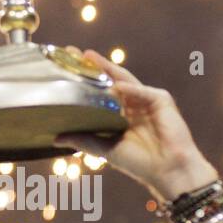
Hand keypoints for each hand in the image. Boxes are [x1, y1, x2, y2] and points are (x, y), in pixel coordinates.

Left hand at [54, 47, 217, 197]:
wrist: (167, 171)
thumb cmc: (139, 163)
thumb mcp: (106, 149)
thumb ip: (84, 140)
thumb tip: (55, 137)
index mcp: (119, 114)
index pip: (99, 92)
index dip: (83, 80)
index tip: (64, 68)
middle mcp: (132, 103)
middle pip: (110, 80)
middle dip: (92, 66)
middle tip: (72, 52)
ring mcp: (146, 100)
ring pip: (124, 79)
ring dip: (108, 68)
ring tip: (89, 57)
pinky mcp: (161, 100)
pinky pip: (142, 91)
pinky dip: (130, 89)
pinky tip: (117, 86)